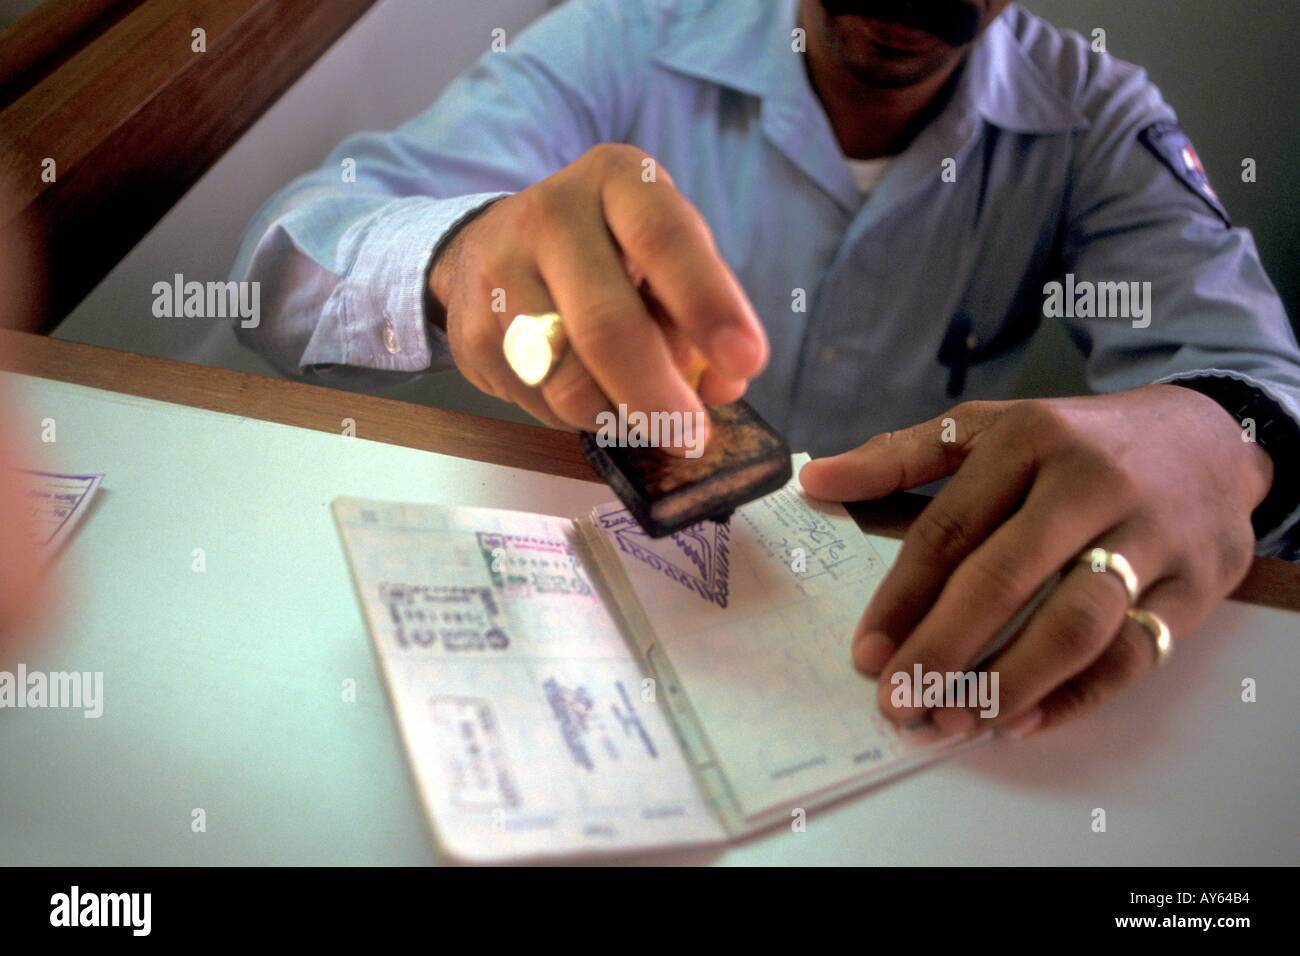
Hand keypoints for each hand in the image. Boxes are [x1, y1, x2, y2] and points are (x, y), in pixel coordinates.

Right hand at [428, 143, 768, 452]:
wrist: (493, 246)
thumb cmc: (607, 253)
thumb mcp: (662, 259)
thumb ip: (700, 317)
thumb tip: (722, 388)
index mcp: (617, 180)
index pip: (665, 239)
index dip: (709, 304)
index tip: (746, 362)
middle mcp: (552, 213)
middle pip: (606, 323)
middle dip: (658, 394)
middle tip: (690, 434)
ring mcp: (500, 269)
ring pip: (566, 376)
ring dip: (616, 414)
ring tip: (639, 413)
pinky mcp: (471, 326)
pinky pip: (536, 398)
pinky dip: (575, 416)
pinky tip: (587, 393)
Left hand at [799, 385, 1272, 736]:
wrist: (1209, 437)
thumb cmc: (1076, 442)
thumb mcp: (990, 427)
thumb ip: (900, 456)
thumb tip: (814, 479)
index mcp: (1029, 440)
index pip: (950, 529)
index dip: (902, 598)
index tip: (866, 654)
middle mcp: (1091, 483)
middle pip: (1006, 578)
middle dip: (943, 649)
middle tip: (898, 701)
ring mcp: (1152, 535)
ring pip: (1075, 623)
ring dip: (1007, 683)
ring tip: (953, 721)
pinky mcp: (1198, 583)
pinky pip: (1134, 654)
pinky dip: (1076, 697)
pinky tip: (1023, 720)